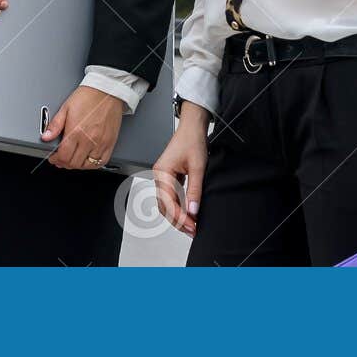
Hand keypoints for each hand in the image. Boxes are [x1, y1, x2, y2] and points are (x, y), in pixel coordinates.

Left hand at [40, 85, 122, 169]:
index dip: (56, 159)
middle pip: (74, 163)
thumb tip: (45, 137)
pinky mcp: (110, 143)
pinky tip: (87, 159)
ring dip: (78, 165)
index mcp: (76, 131)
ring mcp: (100, 143)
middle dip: (65, 163)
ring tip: (73, 159)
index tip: (54, 157)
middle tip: (61, 159)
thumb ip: (55, 125)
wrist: (107, 91)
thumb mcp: (66, 108)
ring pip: (87, 165)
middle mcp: (89, 139)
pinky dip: (93, 164)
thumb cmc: (88, 97)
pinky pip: (102, 161)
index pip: (64, 156)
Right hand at [153, 100, 208, 235]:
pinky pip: (170, 196)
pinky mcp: (169, 177)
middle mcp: (159, 176)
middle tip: (193, 230)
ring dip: (178, 215)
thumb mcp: (197, 167)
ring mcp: (163, 176)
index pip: (168, 203)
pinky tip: (189, 212)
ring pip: (166, 203)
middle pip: (164, 206)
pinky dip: (178, 207)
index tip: (193, 226)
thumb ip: (194, 190)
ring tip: (192, 225)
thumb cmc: (192, 141)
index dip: (180, 217)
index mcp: (162, 173)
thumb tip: (193, 210)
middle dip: (178, 220)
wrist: (192, 127)